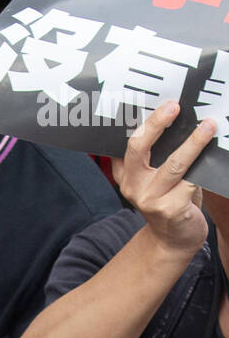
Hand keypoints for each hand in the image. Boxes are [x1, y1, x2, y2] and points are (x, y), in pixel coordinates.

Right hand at [112, 103, 215, 258]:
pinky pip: (190, 181)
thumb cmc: (169, 198)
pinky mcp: (169, 210)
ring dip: (193, 142)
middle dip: (156, 124)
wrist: (174, 238)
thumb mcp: (155, 175)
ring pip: (172, 164)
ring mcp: (149, 199)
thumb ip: (156, 153)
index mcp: (124, 173)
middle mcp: (132, 186)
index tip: (151, 99)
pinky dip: (202, 165)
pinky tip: (213, 151)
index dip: (134, 120)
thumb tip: (177, 115)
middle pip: (138, 148)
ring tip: (209, 125)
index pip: (123, 142)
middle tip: (174, 105)